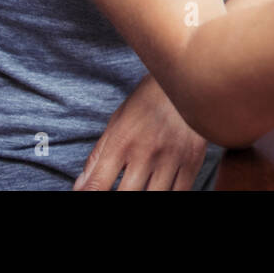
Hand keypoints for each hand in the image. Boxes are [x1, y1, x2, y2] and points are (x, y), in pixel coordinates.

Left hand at [74, 73, 207, 190]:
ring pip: (154, 197)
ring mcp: (172, 156)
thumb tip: (79, 187)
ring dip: (145, 196)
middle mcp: (145, 151)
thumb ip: (97, 157)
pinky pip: (181, 192)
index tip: (92, 196)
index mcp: (121, 142)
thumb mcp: (117, 122)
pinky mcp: (194, 159)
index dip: (89, 198)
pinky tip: (161, 188)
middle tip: (123, 187)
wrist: (188, 74)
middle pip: (125, 196)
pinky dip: (169, 195)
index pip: (97, 186)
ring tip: (141, 186)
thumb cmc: (147, 101)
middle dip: (118, 197)